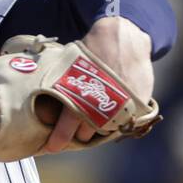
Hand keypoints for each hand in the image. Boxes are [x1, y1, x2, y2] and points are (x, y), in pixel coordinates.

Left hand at [41, 16, 153, 153]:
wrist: (124, 35)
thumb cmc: (92, 49)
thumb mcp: (72, 62)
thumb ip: (62, 85)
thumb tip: (44, 104)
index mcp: (82, 86)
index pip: (68, 119)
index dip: (60, 135)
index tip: (52, 146)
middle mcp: (104, 96)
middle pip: (87, 127)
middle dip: (79, 133)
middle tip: (73, 134)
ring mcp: (123, 99)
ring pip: (106, 126)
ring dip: (97, 127)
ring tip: (91, 122)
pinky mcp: (138, 101)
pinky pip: (124, 120)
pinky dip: (115, 119)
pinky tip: (109, 112)